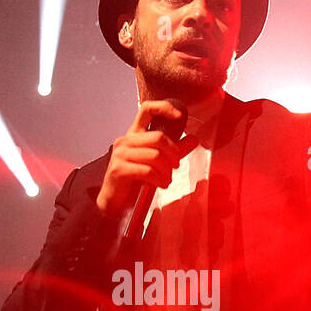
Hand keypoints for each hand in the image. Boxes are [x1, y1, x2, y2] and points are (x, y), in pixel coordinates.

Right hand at [95, 101, 199, 215]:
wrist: (116, 202)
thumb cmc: (135, 181)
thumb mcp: (158, 162)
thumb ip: (175, 150)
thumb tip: (194, 139)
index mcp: (134, 135)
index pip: (147, 109)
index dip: (164, 107)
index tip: (179, 115)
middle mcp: (125, 141)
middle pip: (158, 137)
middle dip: (173, 154)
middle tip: (176, 166)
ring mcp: (120, 154)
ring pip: (155, 156)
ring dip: (167, 171)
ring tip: (167, 180)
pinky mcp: (118, 170)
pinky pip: (147, 171)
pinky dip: (159, 179)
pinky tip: (162, 185)